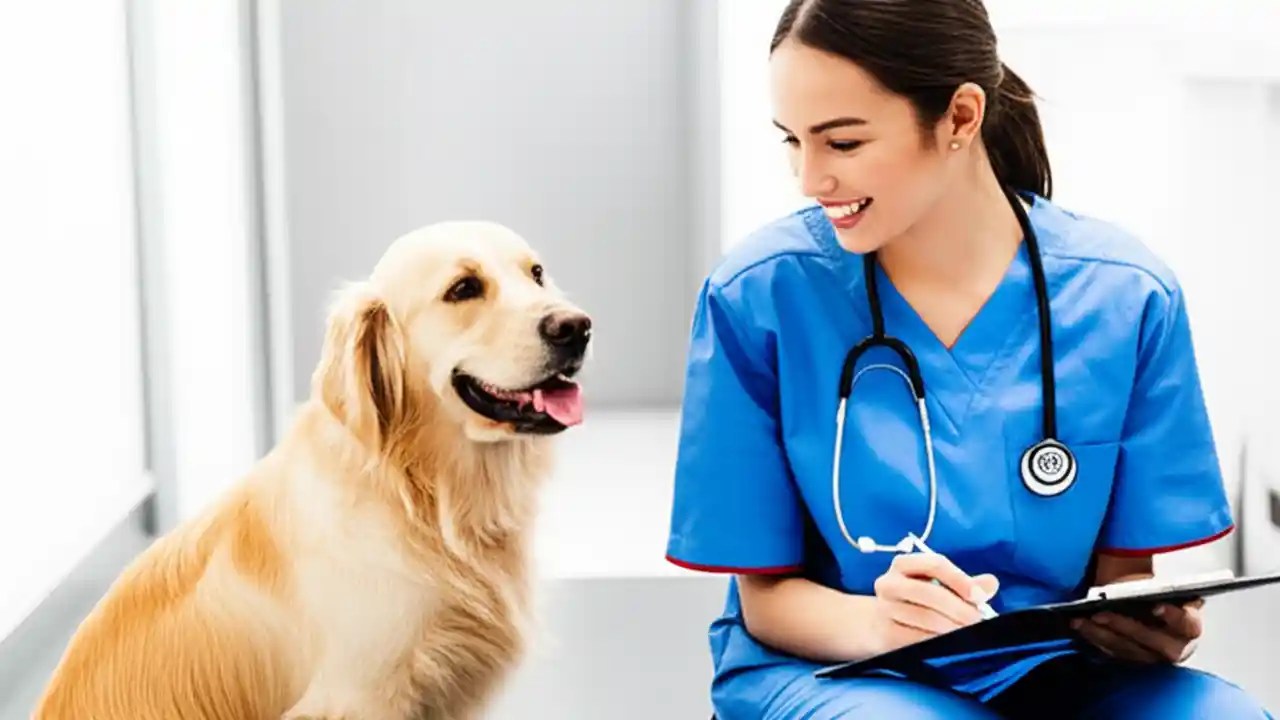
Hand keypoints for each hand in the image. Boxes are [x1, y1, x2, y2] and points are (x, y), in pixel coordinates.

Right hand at [870, 553, 998, 653]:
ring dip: (952, 627)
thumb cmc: (916, 601)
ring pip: (924, 617)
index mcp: (903, 564)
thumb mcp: (938, 586)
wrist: (878, 624)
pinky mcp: (884, 632)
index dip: (959, 579)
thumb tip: (991, 583)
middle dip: (959, 608)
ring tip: (969, 634)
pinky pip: (916, 638)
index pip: (934, 564)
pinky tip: (952, 644)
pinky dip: (938, 642)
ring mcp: (884, 608)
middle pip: (929, 592)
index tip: (980, 596)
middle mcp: (889, 583)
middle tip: (979, 622)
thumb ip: (966, 584)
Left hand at [1071, 599, 1203, 663]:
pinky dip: (1095, 639)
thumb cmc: (1148, 590)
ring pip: (1128, 650)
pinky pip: (1112, 653)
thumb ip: (1151, 589)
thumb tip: (1128, 589)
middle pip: (1154, 642)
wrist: (1137, 598)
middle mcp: (1175, 646)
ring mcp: (1152, 656)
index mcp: (1188, 623)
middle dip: (1125, 627)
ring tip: (1080, 620)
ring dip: (1101, 634)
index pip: (1187, 623)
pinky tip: (1080, 626)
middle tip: (1100, 613)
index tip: (1155, 605)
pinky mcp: (1131, 660)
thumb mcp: (1155, 585)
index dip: (1173, 616)